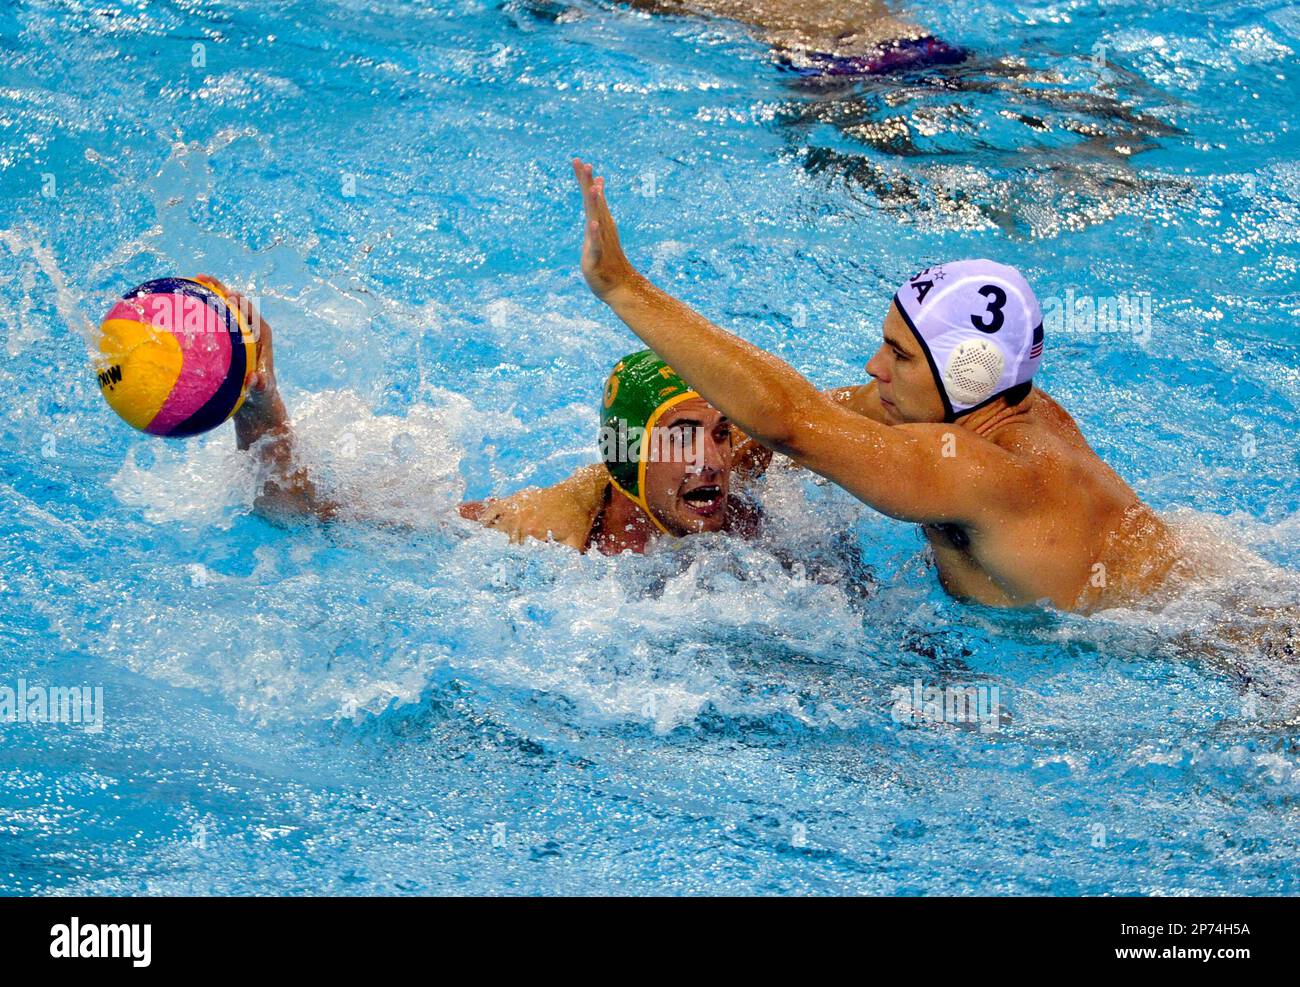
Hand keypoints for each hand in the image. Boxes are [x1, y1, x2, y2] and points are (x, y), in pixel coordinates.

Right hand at [194, 275, 286, 443]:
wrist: (255, 400)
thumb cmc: (261, 395)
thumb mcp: (262, 392)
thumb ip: (260, 385)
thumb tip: (254, 381)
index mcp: (261, 335)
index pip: (251, 312)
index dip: (241, 302)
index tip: (229, 296)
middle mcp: (250, 329)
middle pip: (234, 302)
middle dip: (220, 289)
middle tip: (202, 279)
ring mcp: (235, 332)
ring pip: (220, 308)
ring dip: (207, 293)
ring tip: (189, 280)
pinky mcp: (224, 338)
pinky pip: (209, 322)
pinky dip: (197, 312)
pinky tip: (178, 306)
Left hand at [572, 157, 637, 300]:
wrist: (619, 286)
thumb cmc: (607, 259)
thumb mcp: (599, 230)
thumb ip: (598, 207)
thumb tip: (598, 184)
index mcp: (600, 222)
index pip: (592, 198)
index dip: (585, 180)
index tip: (580, 161)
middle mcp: (602, 228)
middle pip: (594, 203)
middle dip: (589, 184)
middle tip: (584, 164)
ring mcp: (601, 242)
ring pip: (598, 220)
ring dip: (596, 204)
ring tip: (594, 188)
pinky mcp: (598, 257)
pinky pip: (597, 244)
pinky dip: (596, 234)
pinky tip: (594, 224)